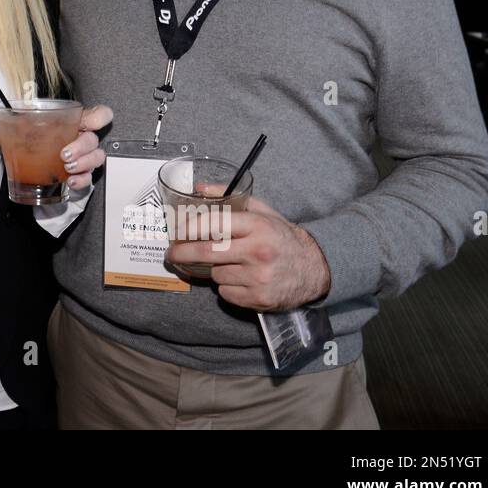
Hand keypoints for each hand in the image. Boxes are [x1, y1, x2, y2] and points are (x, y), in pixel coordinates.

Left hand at [0, 103, 112, 192]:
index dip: (100, 117)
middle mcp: (81, 138)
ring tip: (66, 167)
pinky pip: (88, 178)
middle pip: (94, 139)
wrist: (33, 161)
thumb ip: (8, 131)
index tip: (93, 123)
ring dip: (83, 163)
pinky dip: (81, 181)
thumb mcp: (20, 131)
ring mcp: (83, 158)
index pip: (97, 114)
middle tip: (64, 154)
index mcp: (72, 122)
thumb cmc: (34, 139)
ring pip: (96, 158)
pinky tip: (70, 182)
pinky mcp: (80, 174)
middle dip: (82, 146)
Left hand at [165, 195, 331, 310]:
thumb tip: (198, 188)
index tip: (176, 233)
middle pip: (206, 252)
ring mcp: (259, 278)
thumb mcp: (262, 211)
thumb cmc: (282, 237)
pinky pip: (226, 293)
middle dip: (182, 254)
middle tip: (171, 255)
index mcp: (258, 226)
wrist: (316, 268)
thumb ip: (230, 198)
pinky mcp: (260, 299)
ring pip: (215, 274)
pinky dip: (227, 287)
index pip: (213, 223)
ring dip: (215, 270)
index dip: (189, 228)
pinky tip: (242, 279)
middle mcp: (258, 251)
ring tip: (233, 264)